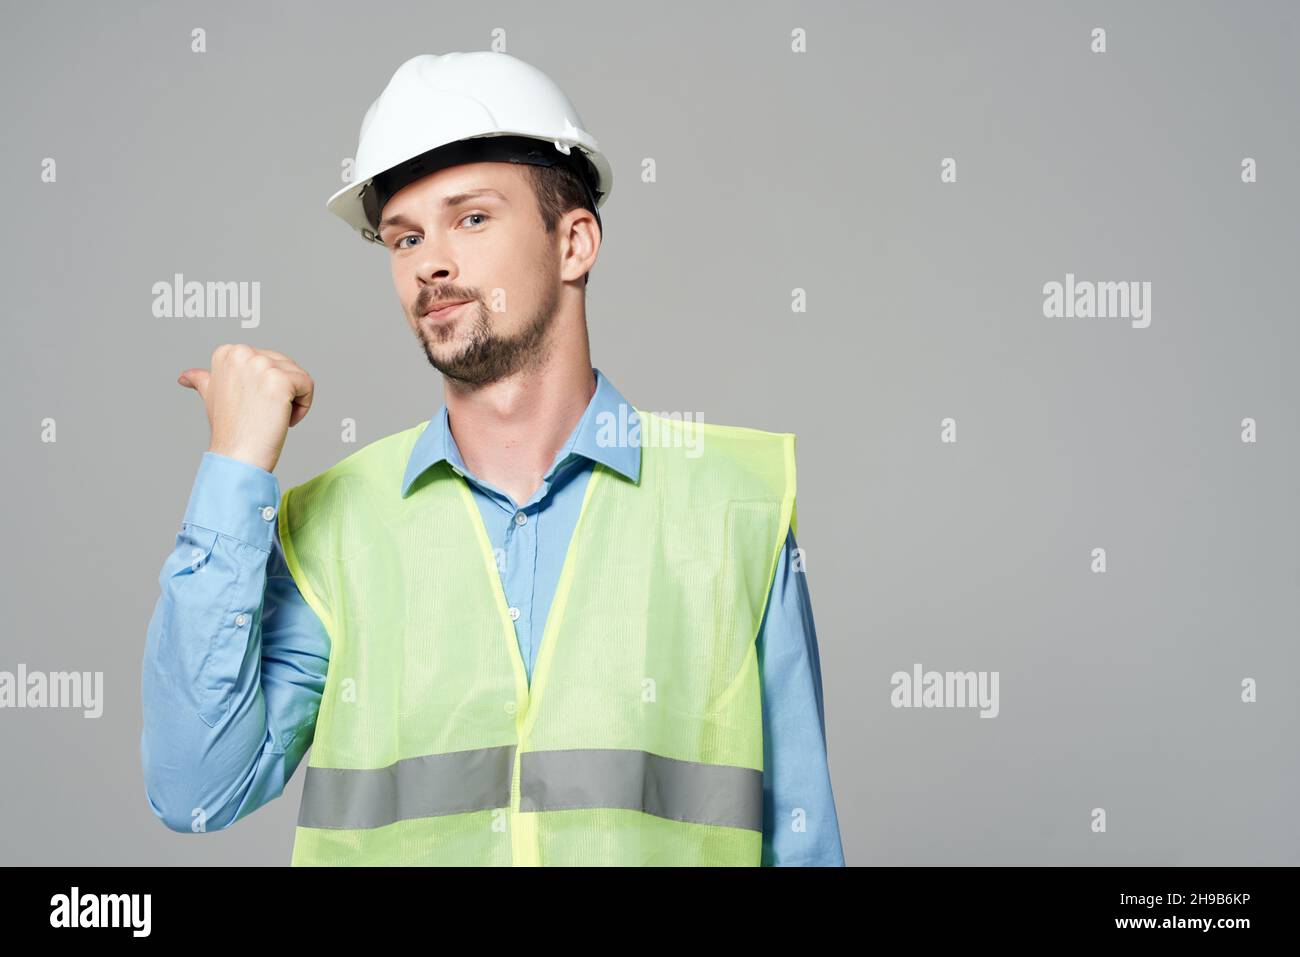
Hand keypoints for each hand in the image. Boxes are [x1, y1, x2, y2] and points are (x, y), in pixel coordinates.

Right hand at [177, 344, 314, 473]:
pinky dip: (303, 407)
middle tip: (262, 414)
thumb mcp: (212, 397)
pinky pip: (308, 386)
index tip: (253, 404)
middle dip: (282, 393)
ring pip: (299, 376)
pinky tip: (285, 420)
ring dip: (293, 401)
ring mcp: (261, 365)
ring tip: (271, 417)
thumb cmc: (230, 430)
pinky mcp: (281, 380)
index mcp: (227, 352)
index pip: (270, 360)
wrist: (237, 456)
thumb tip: (186, 376)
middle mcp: (243, 353)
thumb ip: (204, 380)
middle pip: (287, 366)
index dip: (267, 386)